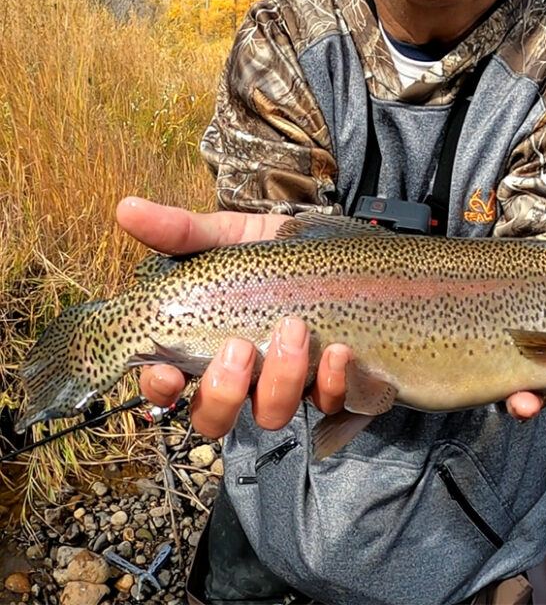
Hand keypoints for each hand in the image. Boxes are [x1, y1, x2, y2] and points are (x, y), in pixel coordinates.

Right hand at [116, 197, 350, 437]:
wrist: (327, 245)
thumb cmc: (265, 249)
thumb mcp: (225, 236)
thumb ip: (180, 232)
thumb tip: (125, 208)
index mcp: (201, 345)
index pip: (166, 386)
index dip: (161, 391)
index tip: (168, 373)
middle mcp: (239, 375)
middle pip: (215, 418)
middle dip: (224, 393)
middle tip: (240, 347)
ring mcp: (283, 382)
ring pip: (271, 413)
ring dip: (280, 380)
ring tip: (294, 329)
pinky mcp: (326, 381)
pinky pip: (327, 402)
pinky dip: (331, 382)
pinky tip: (338, 351)